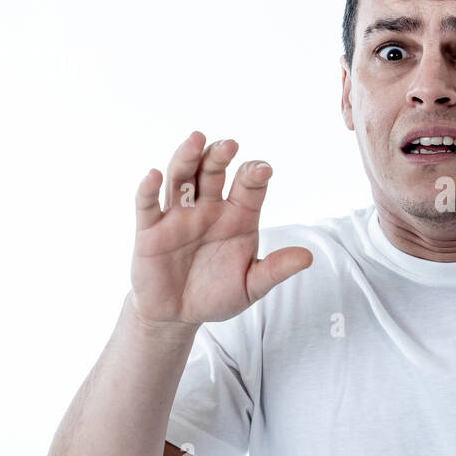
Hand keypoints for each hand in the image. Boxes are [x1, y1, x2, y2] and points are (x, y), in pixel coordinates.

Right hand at [130, 131, 312, 329]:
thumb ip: (275, 270)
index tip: (262, 170)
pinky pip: (147, 205)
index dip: (254, 174)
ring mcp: (178, 215)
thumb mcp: (251, 286)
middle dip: (220, 157)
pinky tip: (154, 175)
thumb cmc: (217, 294)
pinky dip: (148, 189)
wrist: (178, 314)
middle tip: (229, 145)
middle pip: (213, 172)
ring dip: (187, 158)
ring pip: (181, 179)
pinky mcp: (150, 230)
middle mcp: (209, 208)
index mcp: (238, 216)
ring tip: (196, 140)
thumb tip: (307, 257)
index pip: (248, 186)